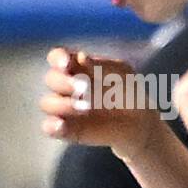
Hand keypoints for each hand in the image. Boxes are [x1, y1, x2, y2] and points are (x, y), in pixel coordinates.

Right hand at [39, 47, 158, 161]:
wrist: (140, 124)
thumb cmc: (129, 93)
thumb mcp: (123, 74)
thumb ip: (104, 66)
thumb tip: (82, 57)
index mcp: (76, 67)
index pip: (58, 57)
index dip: (58, 59)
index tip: (67, 64)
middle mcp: (65, 86)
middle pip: (51, 79)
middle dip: (64, 82)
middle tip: (84, 88)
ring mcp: (64, 108)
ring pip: (48, 103)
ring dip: (62, 104)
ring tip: (85, 108)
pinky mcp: (66, 129)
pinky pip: (50, 127)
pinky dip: (53, 126)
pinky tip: (62, 125)